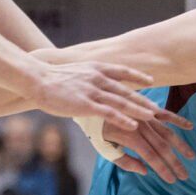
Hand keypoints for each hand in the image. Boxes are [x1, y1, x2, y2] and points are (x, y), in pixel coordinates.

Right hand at [29, 59, 158, 133]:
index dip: (138, 76)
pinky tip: (133, 125)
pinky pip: (109, 112)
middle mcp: (99, 78)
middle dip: (144, 100)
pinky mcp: (86, 104)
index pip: (123, 71)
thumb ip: (88, 77)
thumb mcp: (76, 72)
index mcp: (97, 69)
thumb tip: (94, 81)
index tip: (150, 80)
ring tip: (153, 117)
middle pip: (127, 90)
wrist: (37, 78)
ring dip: (139, 110)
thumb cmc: (53, 78)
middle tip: (159, 108)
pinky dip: (123, 118)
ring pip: (122, 101)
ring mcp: (93, 91)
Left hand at [103, 110, 194, 181]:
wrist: (91, 101)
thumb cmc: (95, 128)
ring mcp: (145, 115)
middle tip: (185, 176)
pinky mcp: (147, 106)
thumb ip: (124, 161)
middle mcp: (140, 126)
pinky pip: (165, 113)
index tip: (172, 181)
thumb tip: (145, 171)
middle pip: (162, 147)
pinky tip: (190, 127)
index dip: (163, 169)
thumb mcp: (104, 148)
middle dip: (175, 163)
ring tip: (191, 157)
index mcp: (129, 137)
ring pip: (167, 132)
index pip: (151, 157)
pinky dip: (178, 120)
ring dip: (181, 145)